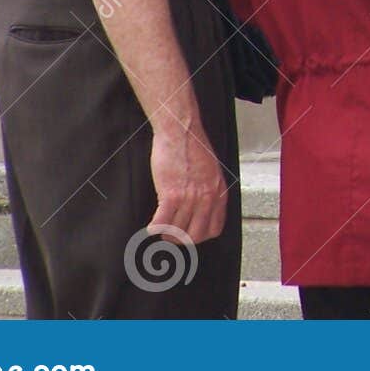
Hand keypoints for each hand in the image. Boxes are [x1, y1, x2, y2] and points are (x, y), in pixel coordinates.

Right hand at [148, 120, 228, 244]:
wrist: (181, 131)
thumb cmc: (193, 147)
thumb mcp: (212, 171)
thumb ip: (209, 190)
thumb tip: (202, 208)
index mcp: (219, 192)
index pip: (215, 228)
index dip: (200, 235)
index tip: (189, 233)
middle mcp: (207, 197)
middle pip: (196, 235)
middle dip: (182, 239)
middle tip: (171, 236)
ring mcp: (191, 197)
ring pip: (178, 231)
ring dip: (166, 234)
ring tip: (160, 229)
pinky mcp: (172, 193)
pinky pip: (163, 222)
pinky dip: (155, 228)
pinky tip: (151, 226)